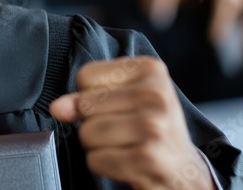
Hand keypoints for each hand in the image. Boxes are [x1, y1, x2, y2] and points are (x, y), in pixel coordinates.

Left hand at [50, 57, 213, 189]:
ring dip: (98, 147)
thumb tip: (58, 108)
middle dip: (93, 124)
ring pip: (87, 134)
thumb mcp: (125, 100)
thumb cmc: (151, 130)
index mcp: (151, 70)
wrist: (184, 171)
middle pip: (84, 106)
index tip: (117, 107)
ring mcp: (154, 127)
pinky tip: (128, 163)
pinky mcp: (148, 158)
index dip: (91, 96)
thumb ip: (86, 97)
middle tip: (124, 131)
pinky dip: (104, 167)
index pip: (85, 76)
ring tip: (125, 146)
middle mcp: (156, 95)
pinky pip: (95, 160)